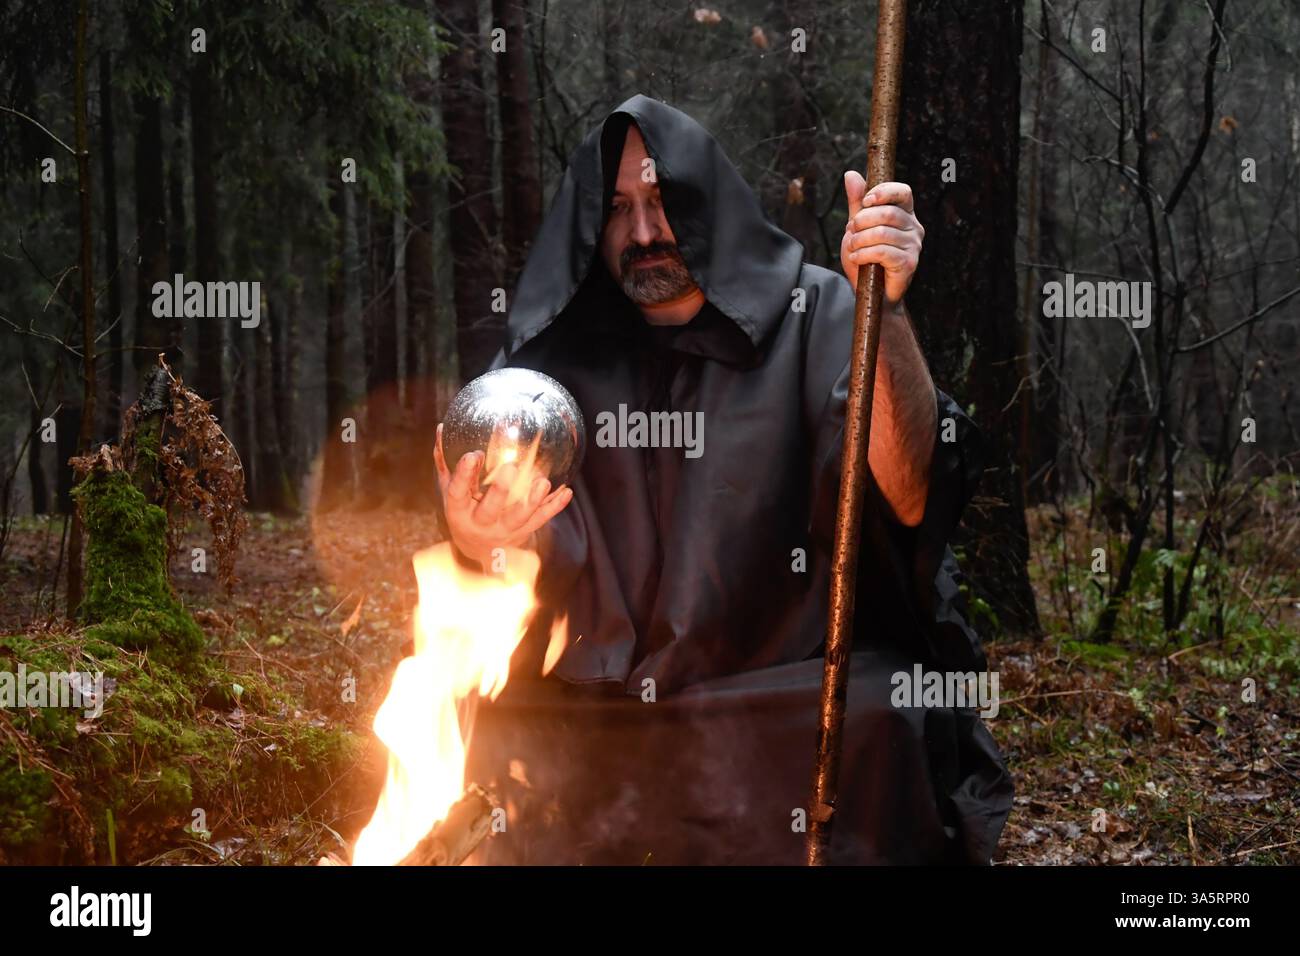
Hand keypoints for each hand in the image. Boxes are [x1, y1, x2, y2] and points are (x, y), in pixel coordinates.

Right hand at [434, 422, 573, 566]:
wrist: (478, 549)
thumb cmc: (464, 509)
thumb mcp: (449, 490)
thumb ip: (445, 461)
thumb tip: (443, 428)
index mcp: (459, 511)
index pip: (458, 493)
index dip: (464, 475)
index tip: (473, 454)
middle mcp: (481, 524)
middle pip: (490, 509)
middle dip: (500, 490)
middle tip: (511, 468)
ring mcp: (504, 530)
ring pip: (519, 518)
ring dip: (533, 501)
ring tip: (544, 482)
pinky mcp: (523, 532)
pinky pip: (541, 519)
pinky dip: (554, 506)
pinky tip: (566, 491)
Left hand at [840, 173, 923, 307]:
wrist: (872, 294)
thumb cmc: (866, 258)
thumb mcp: (857, 228)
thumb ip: (856, 203)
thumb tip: (851, 174)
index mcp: (905, 214)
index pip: (903, 191)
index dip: (883, 192)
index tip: (865, 201)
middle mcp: (914, 227)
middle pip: (888, 212)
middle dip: (862, 221)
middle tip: (851, 232)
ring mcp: (914, 245)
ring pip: (882, 233)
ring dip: (859, 240)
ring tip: (852, 248)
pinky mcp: (909, 263)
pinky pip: (882, 251)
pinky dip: (863, 254)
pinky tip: (857, 258)